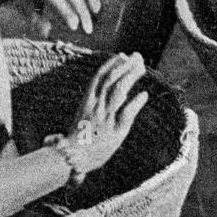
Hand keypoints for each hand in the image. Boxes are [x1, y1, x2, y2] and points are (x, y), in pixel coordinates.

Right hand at [65, 53, 148, 175]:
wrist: (71, 162)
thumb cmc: (79, 139)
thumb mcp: (84, 116)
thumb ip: (97, 102)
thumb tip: (117, 90)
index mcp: (87, 102)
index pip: (99, 77)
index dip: (111, 64)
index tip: (122, 55)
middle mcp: (96, 107)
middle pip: (112, 80)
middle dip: (125, 66)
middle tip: (138, 56)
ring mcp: (105, 119)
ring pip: (119, 91)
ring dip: (131, 76)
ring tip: (142, 68)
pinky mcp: (115, 132)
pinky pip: (127, 114)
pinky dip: (136, 102)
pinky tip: (144, 95)